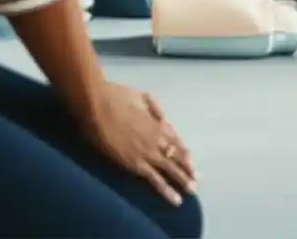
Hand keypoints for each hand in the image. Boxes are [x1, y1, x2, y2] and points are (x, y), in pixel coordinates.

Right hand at [82, 83, 196, 205]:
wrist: (98, 104)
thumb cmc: (115, 97)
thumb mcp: (141, 96)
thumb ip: (155, 107)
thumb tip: (164, 118)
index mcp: (158, 123)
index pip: (176, 141)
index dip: (185, 152)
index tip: (192, 161)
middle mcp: (158, 139)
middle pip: (177, 156)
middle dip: (188, 169)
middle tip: (198, 181)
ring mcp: (149, 153)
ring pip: (171, 169)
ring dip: (183, 181)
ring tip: (193, 191)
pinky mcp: (136, 165)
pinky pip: (156, 180)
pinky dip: (167, 190)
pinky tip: (176, 200)